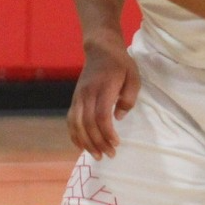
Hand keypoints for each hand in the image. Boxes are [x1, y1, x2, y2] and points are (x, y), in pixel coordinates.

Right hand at [68, 40, 139, 158]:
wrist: (101, 49)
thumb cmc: (120, 64)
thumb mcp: (133, 77)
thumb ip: (129, 98)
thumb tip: (119, 117)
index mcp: (103, 88)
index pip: (101, 115)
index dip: (107, 132)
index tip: (116, 143)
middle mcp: (87, 94)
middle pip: (87, 123)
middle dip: (98, 142)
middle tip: (110, 155)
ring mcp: (78, 97)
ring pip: (76, 124)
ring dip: (86, 142)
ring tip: (97, 155)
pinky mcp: (74, 99)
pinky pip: (70, 120)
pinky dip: (74, 135)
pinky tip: (81, 146)